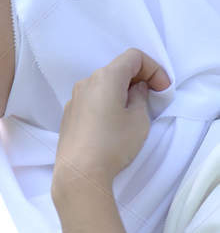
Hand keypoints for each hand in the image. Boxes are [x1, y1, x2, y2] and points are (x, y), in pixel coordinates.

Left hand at [54, 48, 170, 199]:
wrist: (79, 174)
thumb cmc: (112, 145)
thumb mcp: (138, 119)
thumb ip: (140, 97)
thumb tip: (135, 90)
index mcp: (105, 78)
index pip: (133, 57)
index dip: (153, 68)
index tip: (163, 88)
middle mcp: (86, 84)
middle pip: (117, 69)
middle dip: (139, 78)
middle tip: (153, 97)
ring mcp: (74, 100)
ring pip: (103, 85)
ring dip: (122, 91)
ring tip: (134, 111)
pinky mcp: (69, 117)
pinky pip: (92, 100)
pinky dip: (107, 102)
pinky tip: (114, 122)